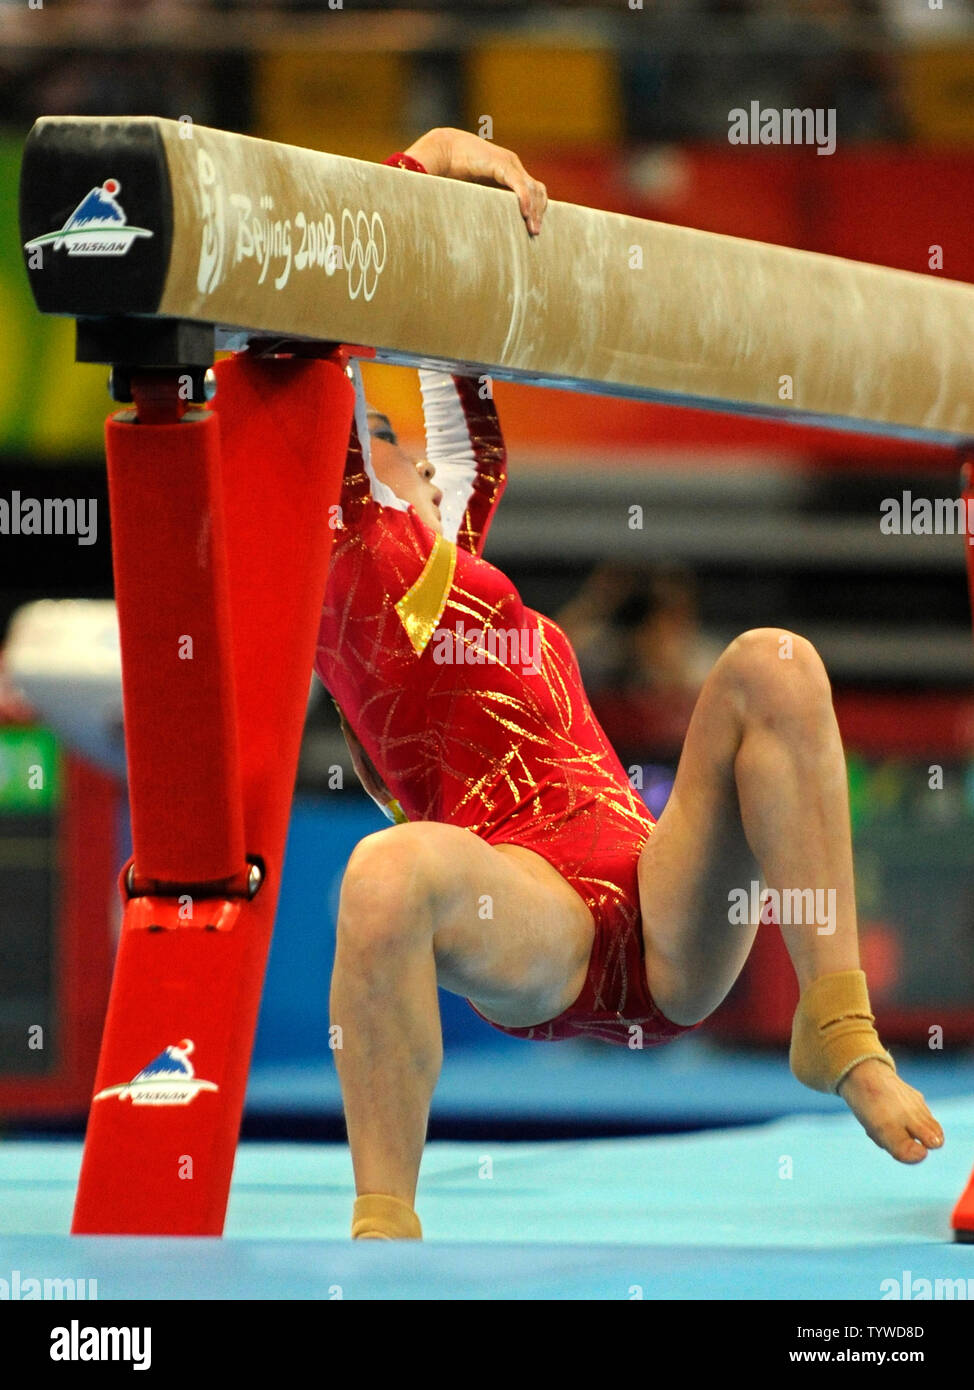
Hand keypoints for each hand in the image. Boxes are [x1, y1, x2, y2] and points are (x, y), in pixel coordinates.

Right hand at [402, 127, 547, 234]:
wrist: (443, 151)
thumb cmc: (453, 172)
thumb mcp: (478, 191)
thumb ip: (489, 203)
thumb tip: (488, 227)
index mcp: (508, 171)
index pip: (532, 190)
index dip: (537, 208)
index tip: (533, 227)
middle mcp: (512, 166)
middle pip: (537, 190)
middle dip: (539, 212)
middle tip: (535, 233)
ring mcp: (509, 163)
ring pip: (532, 188)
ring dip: (535, 210)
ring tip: (532, 229)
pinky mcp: (502, 164)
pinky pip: (519, 184)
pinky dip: (524, 200)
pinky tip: (525, 214)